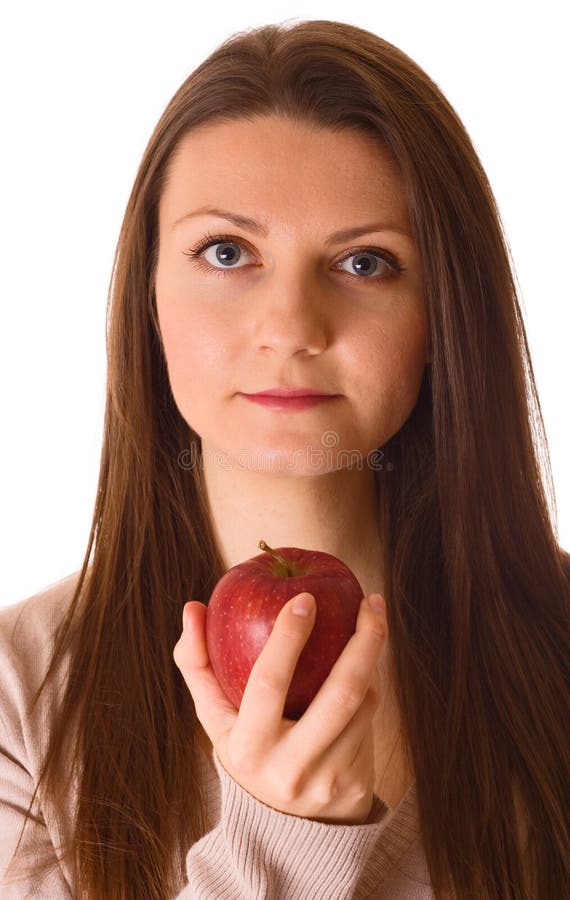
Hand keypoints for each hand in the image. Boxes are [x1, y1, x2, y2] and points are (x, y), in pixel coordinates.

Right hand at [173, 591, 386, 823]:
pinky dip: (370, 684)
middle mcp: (289, 768)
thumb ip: (197, 662)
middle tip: (370, 600)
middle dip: (364, 641)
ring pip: (363, 704)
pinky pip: (370, 720)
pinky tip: (368, 660)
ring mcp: (327, 780)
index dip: (287, 639)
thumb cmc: (244, 746)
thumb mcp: (214, 715)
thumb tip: (193, 608)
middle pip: (341, 694)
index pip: (268, 684)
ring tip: (372, 620)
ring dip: (372, 657)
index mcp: (247, 748)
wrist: (278, 826)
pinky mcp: (354, 785)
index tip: (304, 599)